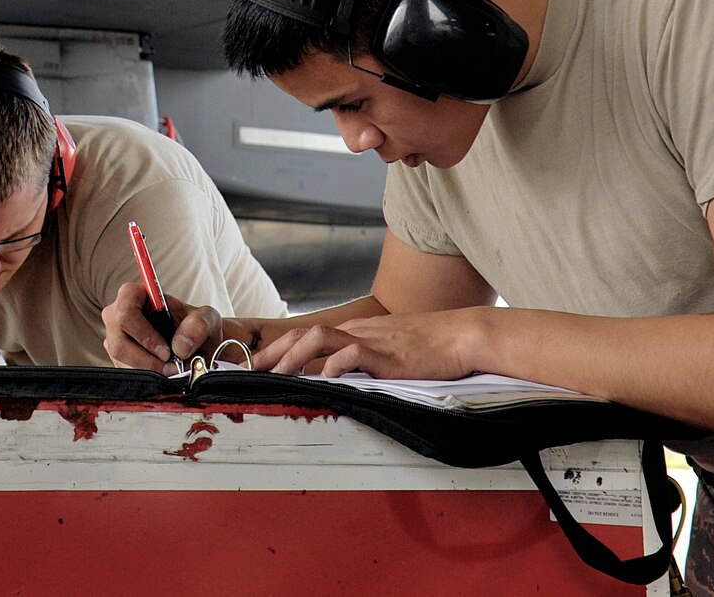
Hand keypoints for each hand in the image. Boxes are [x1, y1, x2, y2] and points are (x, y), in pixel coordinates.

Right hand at [102, 282, 221, 373]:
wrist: (195, 346)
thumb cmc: (196, 326)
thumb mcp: (207, 319)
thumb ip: (199, 325)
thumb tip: (179, 347)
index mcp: (132, 295)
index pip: (125, 314)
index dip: (144, 336)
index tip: (167, 352)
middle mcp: (116, 315)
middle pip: (118, 343)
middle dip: (147, 361)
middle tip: (172, 369)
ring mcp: (114, 337)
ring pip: (121, 361)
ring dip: (148, 371)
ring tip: (172, 371)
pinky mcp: (117, 357)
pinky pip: (124, 372)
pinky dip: (146, 377)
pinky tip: (162, 372)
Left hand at [251, 311, 478, 380]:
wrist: (461, 335)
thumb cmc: (430, 347)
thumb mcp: (388, 352)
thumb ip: (362, 363)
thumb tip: (336, 380)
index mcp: (354, 333)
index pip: (306, 336)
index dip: (279, 350)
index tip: (258, 368)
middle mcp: (356, 332)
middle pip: (303, 334)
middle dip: (273, 353)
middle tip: (252, 373)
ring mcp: (370, 340)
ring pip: (318, 337)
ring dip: (293, 357)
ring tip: (277, 376)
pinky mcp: (387, 353)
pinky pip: (354, 354)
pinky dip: (335, 364)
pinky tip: (324, 378)